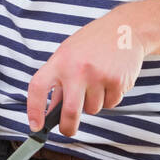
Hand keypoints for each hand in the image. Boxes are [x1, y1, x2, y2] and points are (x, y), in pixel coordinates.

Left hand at [26, 8, 146, 136]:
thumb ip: (59, 81)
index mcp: (60, 60)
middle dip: (68, 128)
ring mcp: (98, 76)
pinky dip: (109, 98)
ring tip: (98, 81)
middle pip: (70, 112)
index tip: (36, 126)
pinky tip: (111, 79)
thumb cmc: (92, 42)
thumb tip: (51, 113)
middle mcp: (77, 69)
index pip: (38, 88)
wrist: (125, 29)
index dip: (34, 110)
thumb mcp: (68, 54)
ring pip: (92, 109)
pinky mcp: (117, 82)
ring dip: (93, 104)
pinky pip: (110, 104)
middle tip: (68, 130)